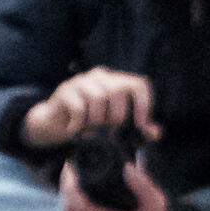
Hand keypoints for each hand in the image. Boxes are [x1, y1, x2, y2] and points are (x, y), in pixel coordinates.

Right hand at [20, 64, 158, 149]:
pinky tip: (76, 131)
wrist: (54, 123)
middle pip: (119, 90)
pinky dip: (80, 124)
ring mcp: (82, 81)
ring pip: (99, 98)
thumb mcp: (114, 127)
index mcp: (117, 82)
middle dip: (117, 117)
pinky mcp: (65, 90)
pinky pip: (79, 107)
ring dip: (97, 122)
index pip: (139, 84)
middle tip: (109, 133)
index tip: (140, 125)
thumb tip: (155, 133)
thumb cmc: (89, 123)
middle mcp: (101, 77)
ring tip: (91, 132)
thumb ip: (135, 129)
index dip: (144, 104)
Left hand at [59, 153, 195, 210]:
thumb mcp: (156, 204)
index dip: (69, 187)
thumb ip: (143, 186)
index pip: (78, 208)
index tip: (71, 168)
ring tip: (70, 176)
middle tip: (70, 167)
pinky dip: (70, 205)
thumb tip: (127, 167)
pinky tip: (72, 192)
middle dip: (65, 188)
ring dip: (66, 196)